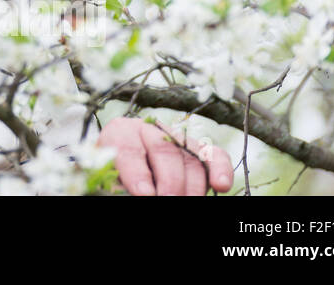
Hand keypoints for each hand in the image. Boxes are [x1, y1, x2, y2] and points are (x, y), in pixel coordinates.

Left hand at [98, 117, 232, 195]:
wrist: (126, 167)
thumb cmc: (118, 174)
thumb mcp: (111, 176)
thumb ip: (119, 185)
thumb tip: (143, 193)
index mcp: (120, 133)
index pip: (128, 149)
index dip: (137, 172)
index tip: (144, 194)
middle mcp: (150, 130)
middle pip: (164, 151)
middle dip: (170, 181)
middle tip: (170, 200)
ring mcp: (178, 138)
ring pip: (190, 158)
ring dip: (193, 186)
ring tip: (189, 202)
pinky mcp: (200, 149)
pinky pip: (214, 155)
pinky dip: (221, 170)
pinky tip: (221, 186)